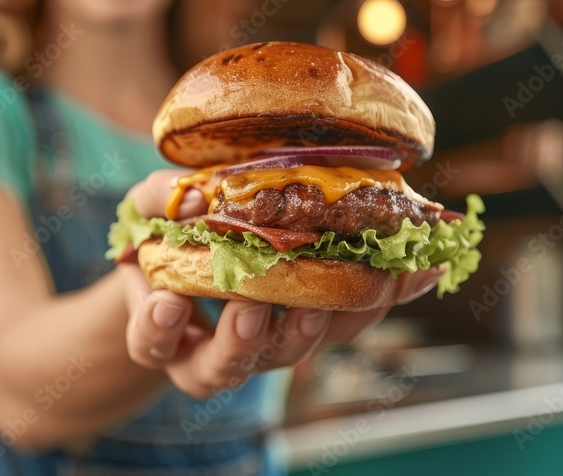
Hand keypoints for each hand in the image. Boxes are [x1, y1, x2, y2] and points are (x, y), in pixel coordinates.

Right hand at [121, 169, 445, 397]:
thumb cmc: (169, 238)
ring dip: (309, 330)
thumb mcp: (152, 211)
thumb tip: (197, 193)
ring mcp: (269, 343)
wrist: (209, 255)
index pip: (151, 342)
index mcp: (164, 330)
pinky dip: (377, 301)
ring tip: (323, 301)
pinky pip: (344, 325)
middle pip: (223, 367)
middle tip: (249, 311)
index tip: (167, 305)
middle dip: (238, 343)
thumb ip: (162, 200)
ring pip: (288, 354)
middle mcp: (215, 352)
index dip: (157, 330)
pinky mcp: (317, 324)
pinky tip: (411, 272)